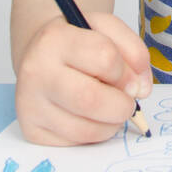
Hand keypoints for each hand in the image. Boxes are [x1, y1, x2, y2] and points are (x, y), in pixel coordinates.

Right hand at [15, 13, 152, 145]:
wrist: (40, 56)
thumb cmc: (77, 43)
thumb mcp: (106, 29)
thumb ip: (133, 50)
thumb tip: (141, 90)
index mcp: (54, 39)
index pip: (105, 59)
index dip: (127, 72)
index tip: (127, 75)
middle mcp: (36, 72)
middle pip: (91, 100)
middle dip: (122, 105)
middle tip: (126, 100)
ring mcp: (30, 104)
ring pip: (87, 129)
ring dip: (111, 123)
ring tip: (108, 106)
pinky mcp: (32, 131)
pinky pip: (77, 143)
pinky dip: (95, 134)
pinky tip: (90, 117)